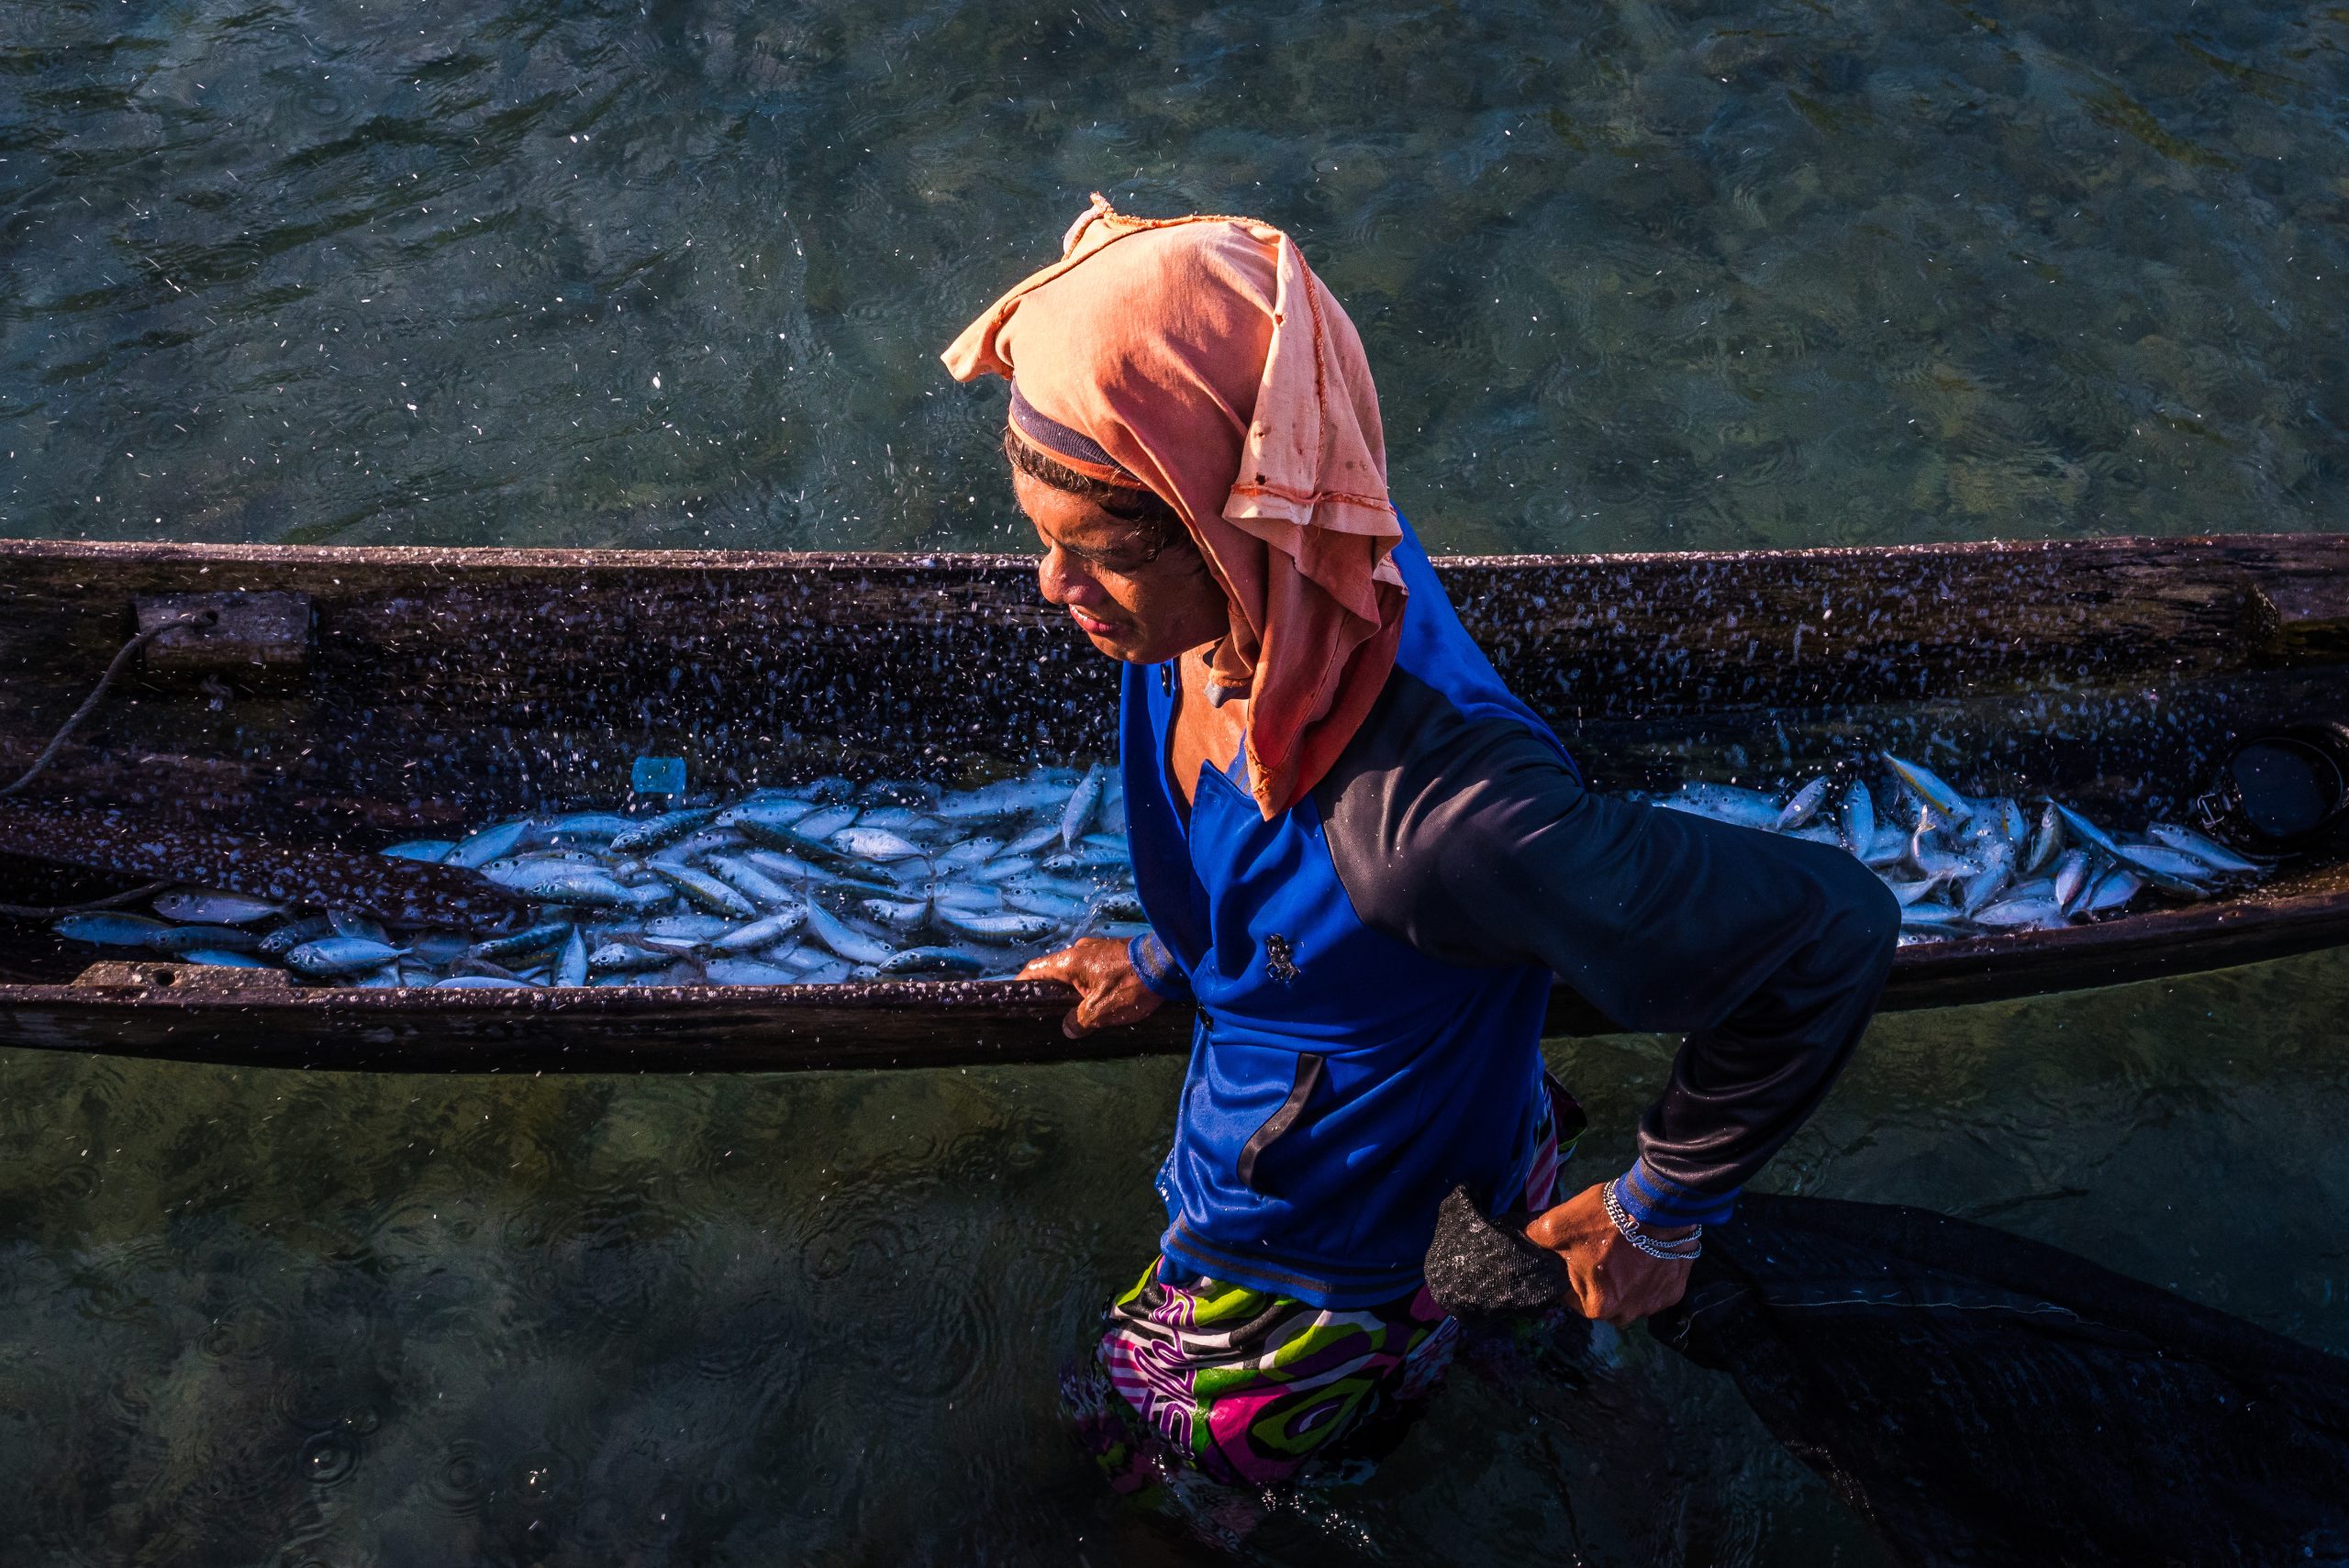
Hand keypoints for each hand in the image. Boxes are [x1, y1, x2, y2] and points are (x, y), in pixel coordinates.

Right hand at [1017, 937, 1164, 1038]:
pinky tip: (1101, 1002)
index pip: (1034, 970)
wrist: (1170, 964)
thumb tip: (1069, 1029)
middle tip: (1051, 1015)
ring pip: (1078, 973)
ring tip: (1078, 1014)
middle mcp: (1081, 950)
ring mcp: (1099, 950)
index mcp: (1070, 961)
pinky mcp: (1116, 954)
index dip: (1021, 984)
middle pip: (1056, 972)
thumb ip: (1079, 1021)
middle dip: (1053, 993)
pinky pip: (1095, 971)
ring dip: (1076, 991)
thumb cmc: (1132, 985)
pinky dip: (1092, 986)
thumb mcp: (1101, 1011)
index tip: (1015, 999)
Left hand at [1523, 1180, 1693, 1325]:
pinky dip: (1649, 1276)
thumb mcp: (1557, 1225)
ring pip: (1631, 1298)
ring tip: (1624, 1253)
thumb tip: (1527, 1239)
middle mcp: (1628, 1313)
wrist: (1656, 1205)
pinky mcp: (1675, 1290)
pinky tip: (1645, 1254)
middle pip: (1604, 1300)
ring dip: (1626, 1282)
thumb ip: (1536, 1238)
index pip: (1572, 1297)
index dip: (1570, 1274)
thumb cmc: (1604, 1219)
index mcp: (1597, 1306)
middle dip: (1599, 1281)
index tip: (1574, 1254)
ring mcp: (1654, 1303)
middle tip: (1599, 1251)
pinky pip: (1655, 1289)